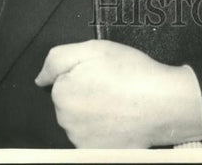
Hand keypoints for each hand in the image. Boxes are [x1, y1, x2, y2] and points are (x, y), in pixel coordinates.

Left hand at [35, 40, 201, 147]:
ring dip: (94, 110)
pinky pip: (93, 135)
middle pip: (70, 100)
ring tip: (119, 100)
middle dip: (86, 91)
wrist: (162, 103)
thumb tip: (40, 78)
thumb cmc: (130, 72)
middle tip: (112, 83)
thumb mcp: (93, 48)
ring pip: (82, 119)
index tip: (102, 71)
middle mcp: (66, 122)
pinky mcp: (97, 152)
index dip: (83, 71)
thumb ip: (57, 58)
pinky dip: (104, 127)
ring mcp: (81, 140)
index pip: (62, 79)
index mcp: (62, 94)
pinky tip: (120, 117)